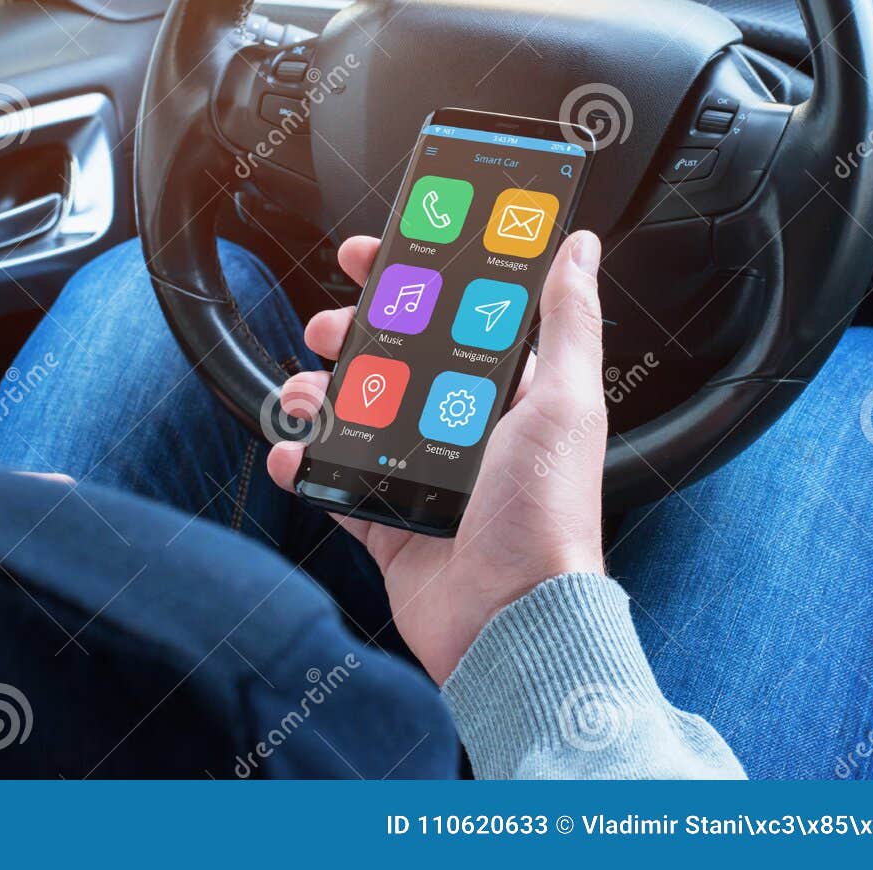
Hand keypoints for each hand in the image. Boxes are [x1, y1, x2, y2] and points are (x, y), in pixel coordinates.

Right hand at [267, 230, 608, 684]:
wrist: (511, 625)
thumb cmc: (547, 517)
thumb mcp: (566, 404)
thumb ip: (569, 322)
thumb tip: (580, 248)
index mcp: (510, 396)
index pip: (456, 320)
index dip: (412, 283)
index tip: (373, 256)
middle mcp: (466, 431)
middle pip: (394, 363)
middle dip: (352, 336)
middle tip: (325, 326)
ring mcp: (424, 477)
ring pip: (357, 416)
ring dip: (319, 396)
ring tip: (303, 394)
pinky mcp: (390, 524)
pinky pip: (336, 483)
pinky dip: (306, 465)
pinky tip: (293, 451)